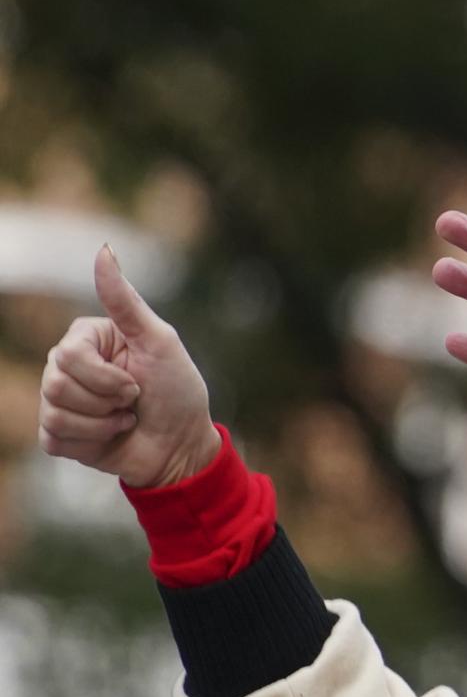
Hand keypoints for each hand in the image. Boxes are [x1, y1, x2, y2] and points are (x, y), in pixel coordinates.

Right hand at [36, 249, 220, 487]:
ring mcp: (58, 400)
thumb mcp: (159, 341)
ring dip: (101, 424)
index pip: (69, 356)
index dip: (107, 378)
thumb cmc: (177, 392)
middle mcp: (65, 365)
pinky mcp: (57, 434)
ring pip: (54, 412)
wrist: (183, 446)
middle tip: (132, 401)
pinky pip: (53, 438)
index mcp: (86, 339)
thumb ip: (125, 300)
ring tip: (123, 419)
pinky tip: (110, 437)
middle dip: (106, 401)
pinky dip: (90, 442)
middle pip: (55, 384)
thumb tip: (103, 249)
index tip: (137, 381)